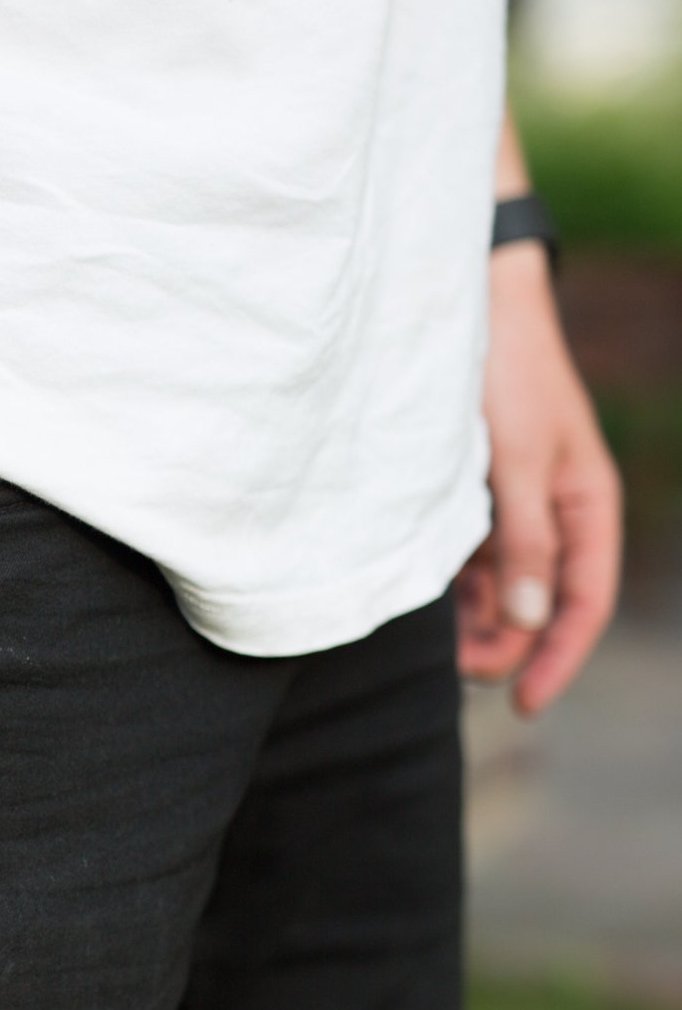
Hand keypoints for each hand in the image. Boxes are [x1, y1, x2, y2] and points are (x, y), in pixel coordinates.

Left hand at [456, 240, 621, 713]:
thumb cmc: (507, 375)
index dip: (557, 657)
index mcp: (584, 506)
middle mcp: (551, 511)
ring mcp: (510, 503)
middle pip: (537, 602)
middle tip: (457, 674)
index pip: (582, 601)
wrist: (469, 305)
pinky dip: (453, 582)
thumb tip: (528, 619)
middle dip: (505, 644)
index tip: (523, 704)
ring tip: (436, 648)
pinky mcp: (470, 491)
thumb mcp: (519, 461)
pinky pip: (469, 554)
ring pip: (499, 584)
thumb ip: (525, 539)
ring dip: (475, 619)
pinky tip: (424, 601)